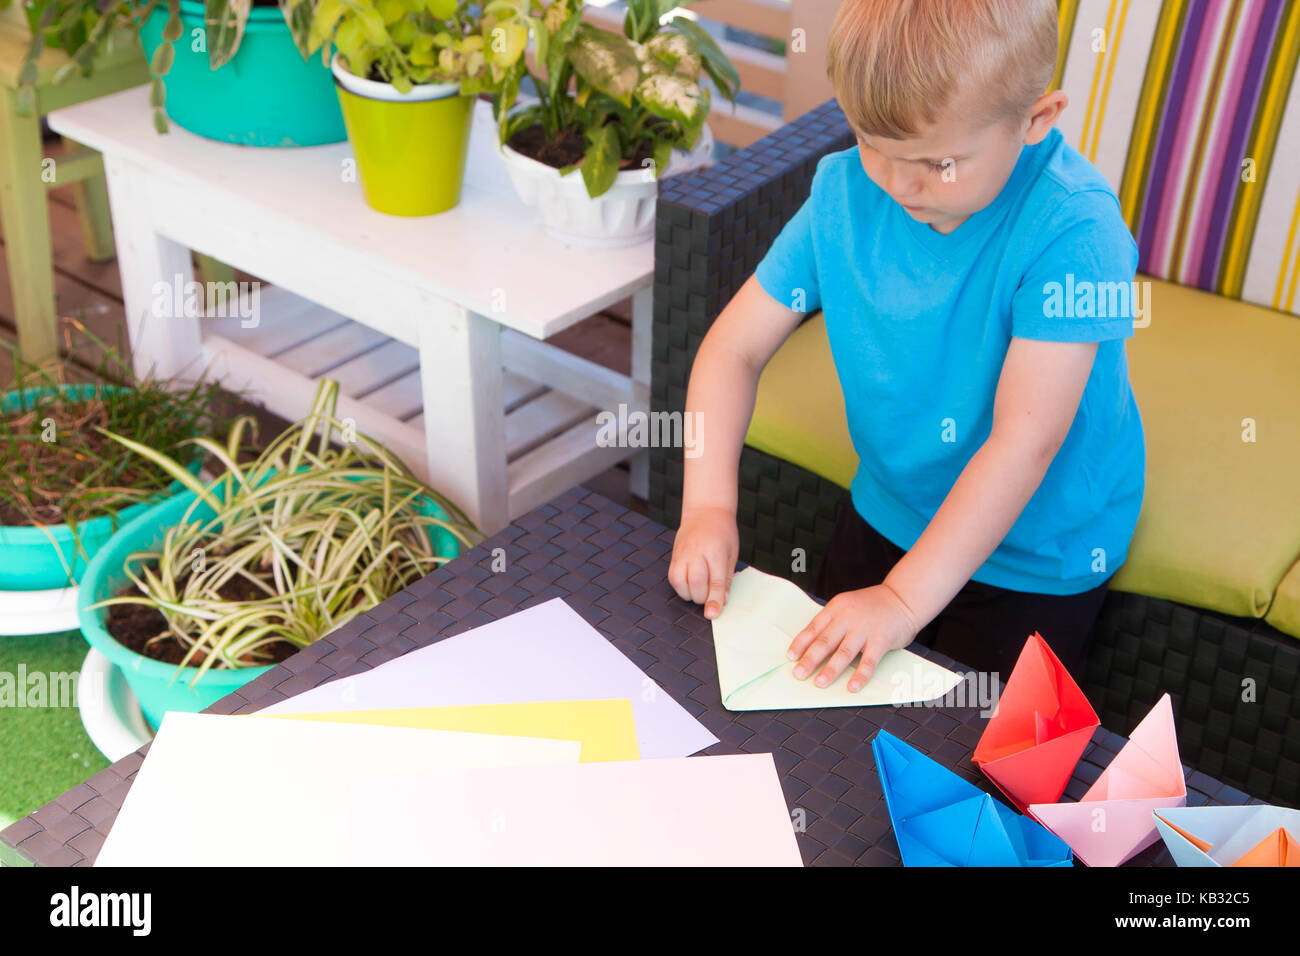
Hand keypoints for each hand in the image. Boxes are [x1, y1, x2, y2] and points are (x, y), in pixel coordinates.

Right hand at [668, 506, 738, 619]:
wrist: (706, 511)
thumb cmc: (723, 533)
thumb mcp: (732, 554)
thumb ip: (726, 578)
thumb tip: (721, 602)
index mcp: (715, 550)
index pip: (714, 580)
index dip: (713, 600)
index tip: (712, 614)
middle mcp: (696, 552)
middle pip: (695, 582)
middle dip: (701, 597)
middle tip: (709, 596)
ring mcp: (683, 553)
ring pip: (679, 581)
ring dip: (688, 593)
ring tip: (698, 591)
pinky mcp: (674, 556)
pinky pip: (672, 577)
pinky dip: (680, 587)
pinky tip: (689, 585)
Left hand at [786, 584, 920, 691]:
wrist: (902, 598)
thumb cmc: (872, 606)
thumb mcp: (847, 606)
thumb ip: (833, 622)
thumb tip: (814, 647)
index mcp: (836, 608)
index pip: (814, 627)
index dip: (801, 643)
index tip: (790, 657)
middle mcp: (848, 618)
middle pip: (825, 641)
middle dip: (810, 659)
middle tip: (799, 674)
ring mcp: (865, 629)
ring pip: (844, 652)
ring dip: (831, 669)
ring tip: (820, 683)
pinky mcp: (881, 640)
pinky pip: (868, 661)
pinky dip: (860, 675)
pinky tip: (852, 686)